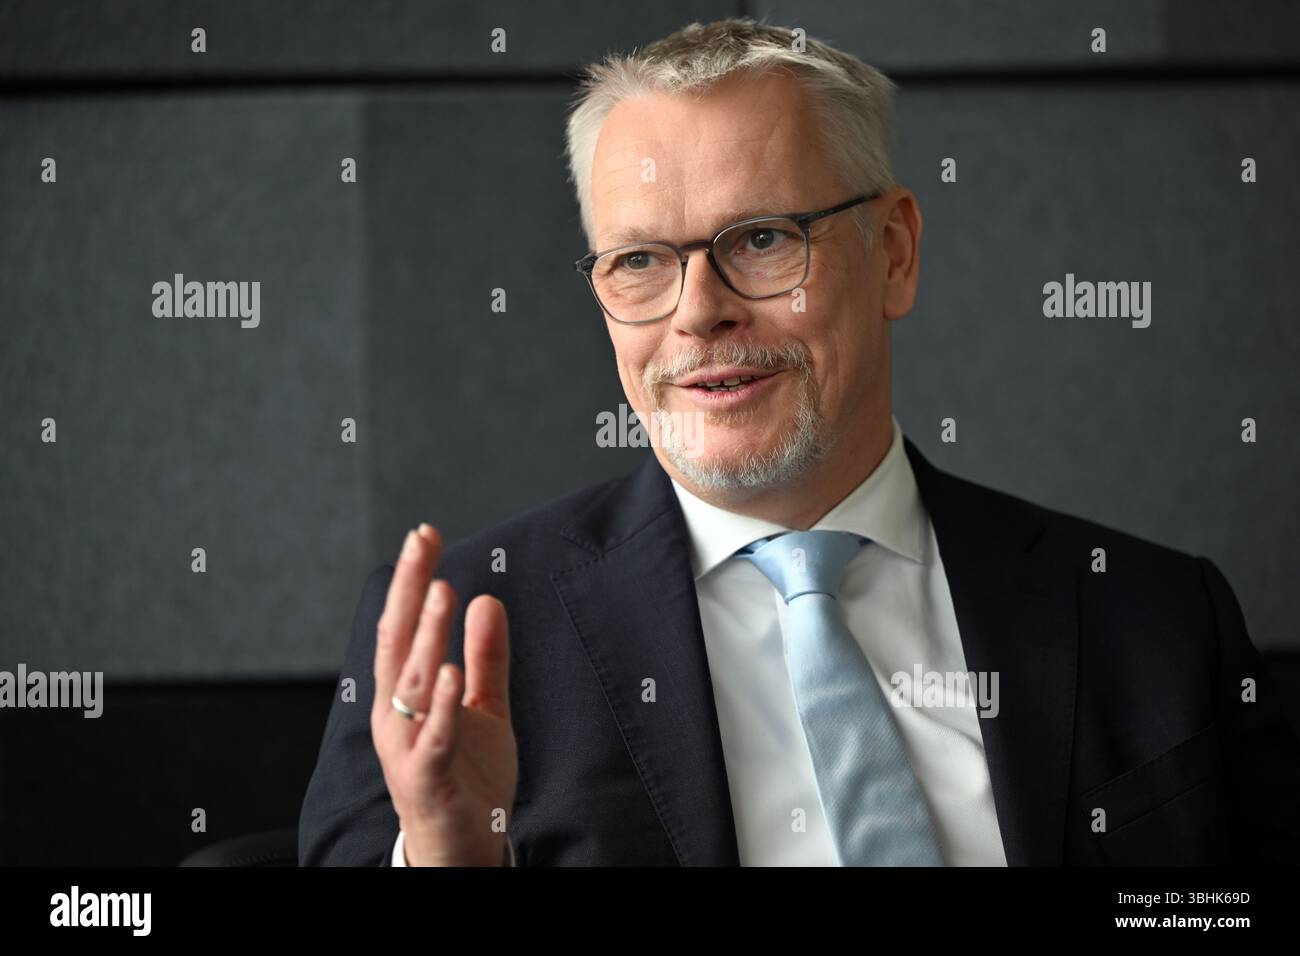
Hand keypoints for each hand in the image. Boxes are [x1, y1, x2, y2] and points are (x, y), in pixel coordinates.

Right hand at [370, 523, 517, 865]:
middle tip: (422, 541)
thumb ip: (485, 657)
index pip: (403, 626)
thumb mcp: (483, 707)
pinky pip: (432, 738)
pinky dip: (440, 705)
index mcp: (405, 694)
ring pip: (412, 683)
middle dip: (408, 590)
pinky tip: (450, 671)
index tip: (424, 535)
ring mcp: (405, 746)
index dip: (411, 580)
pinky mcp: (425, 778)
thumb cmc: (466, 778)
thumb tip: (487, 600)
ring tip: (441, 592)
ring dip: (426, 636)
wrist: (461, 848)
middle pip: (397, 642)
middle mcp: (395, 715)